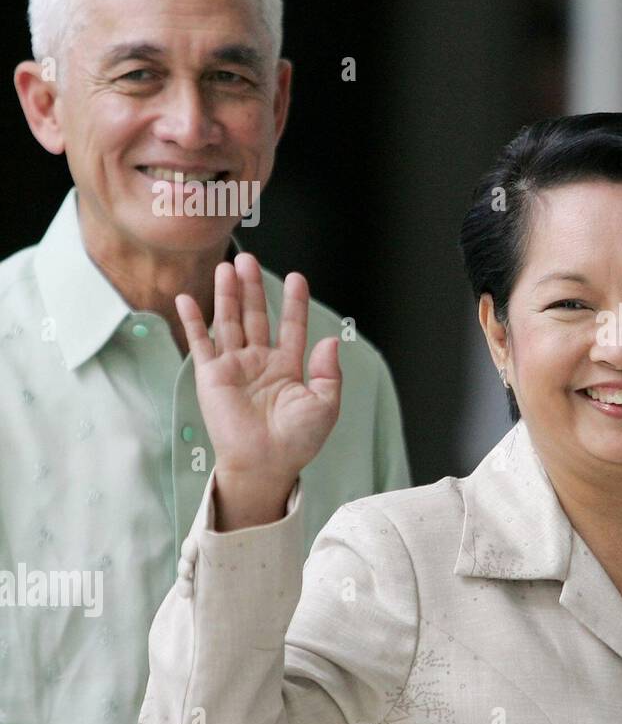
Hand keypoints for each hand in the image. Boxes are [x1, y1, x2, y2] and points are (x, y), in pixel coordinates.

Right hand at [177, 253, 340, 527]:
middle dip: (253, 288)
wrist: (267, 464)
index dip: (294, 303)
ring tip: (227, 267)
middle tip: (249, 259)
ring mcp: (235, 367)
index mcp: (288, 367)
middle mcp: (260, 362)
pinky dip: (194, 320)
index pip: (291, 326)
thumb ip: (328, 371)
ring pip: (230, 321)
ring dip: (228, 295)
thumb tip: (331, 340)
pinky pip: (201, 343)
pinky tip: (188, 298)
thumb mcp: (325, 404)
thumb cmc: (297, 441)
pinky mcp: (212, 376)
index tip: (297, 278)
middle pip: (256, 316)